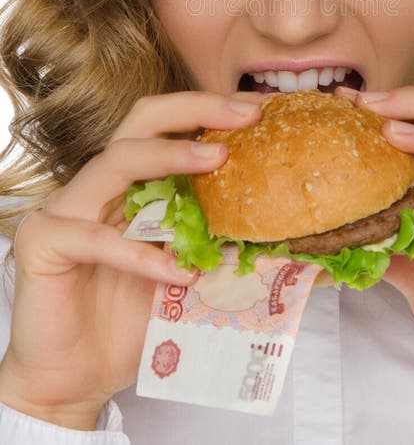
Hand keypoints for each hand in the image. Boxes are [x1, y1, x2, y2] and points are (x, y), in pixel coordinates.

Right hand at [0, 89, 266, 430]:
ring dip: (170, 155)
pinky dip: (140, 254)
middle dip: (196, 107)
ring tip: (217, 159)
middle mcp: (100, 183)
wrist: (76, 377)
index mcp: (133, 182)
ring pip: (115, 160)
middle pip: (142, 119)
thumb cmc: (132, 320)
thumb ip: (224, 248)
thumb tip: (298, 243)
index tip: (263, 109)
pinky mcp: (43, 242)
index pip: (171, 124)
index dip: (214, 110)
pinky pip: (95, 238)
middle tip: (246, 114)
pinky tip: (177, 273)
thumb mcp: (191, 274)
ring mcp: (68, 207)